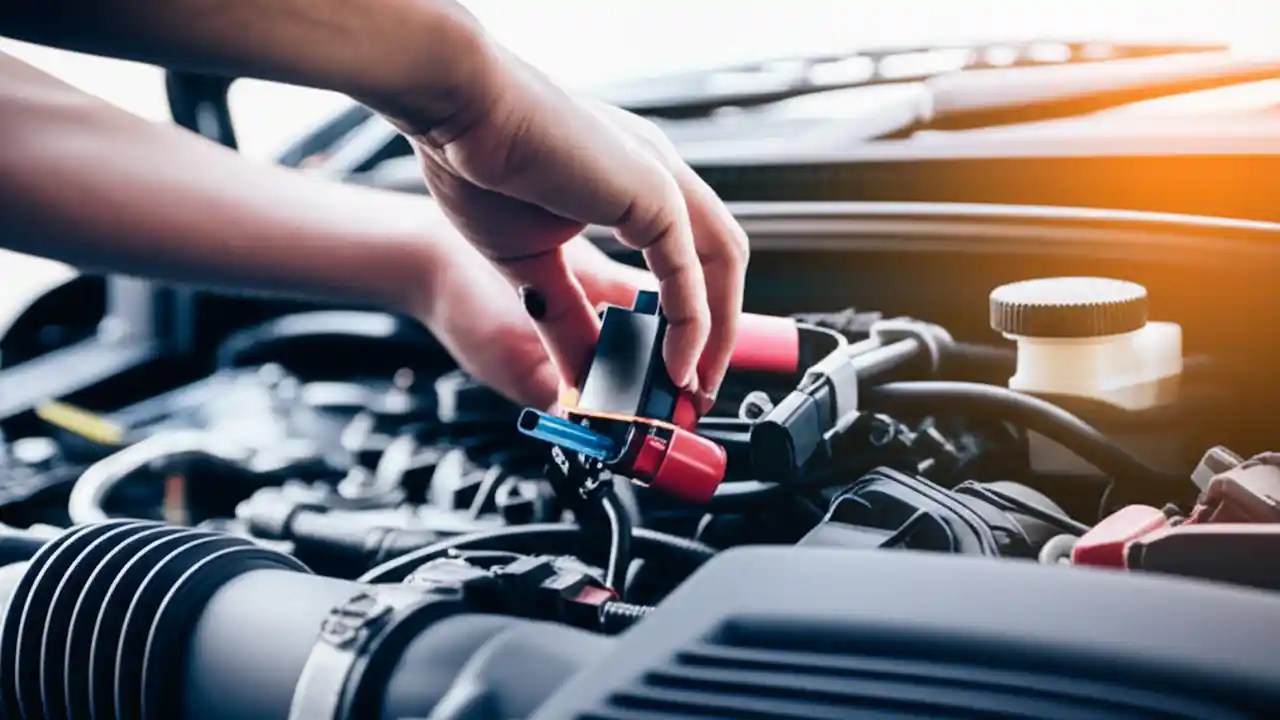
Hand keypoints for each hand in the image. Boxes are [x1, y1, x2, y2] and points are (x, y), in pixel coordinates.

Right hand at [375, 19, 747, 411]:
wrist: (452, 116)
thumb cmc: (474, 164)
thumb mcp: (531, 267)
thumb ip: (566, 322)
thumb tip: (583, 378)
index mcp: (631, 181)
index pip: (687, 253)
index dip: (691, 314)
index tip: (675, 370)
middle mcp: (656, 173)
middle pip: (720, 258)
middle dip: (718, 330)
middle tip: (696, 389)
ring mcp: (660, 177)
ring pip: (722, 262)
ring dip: (717, 332)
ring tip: (693, 385)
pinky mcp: (653, 191)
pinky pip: (691, 271)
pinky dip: (691, 325)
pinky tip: (676, 364)